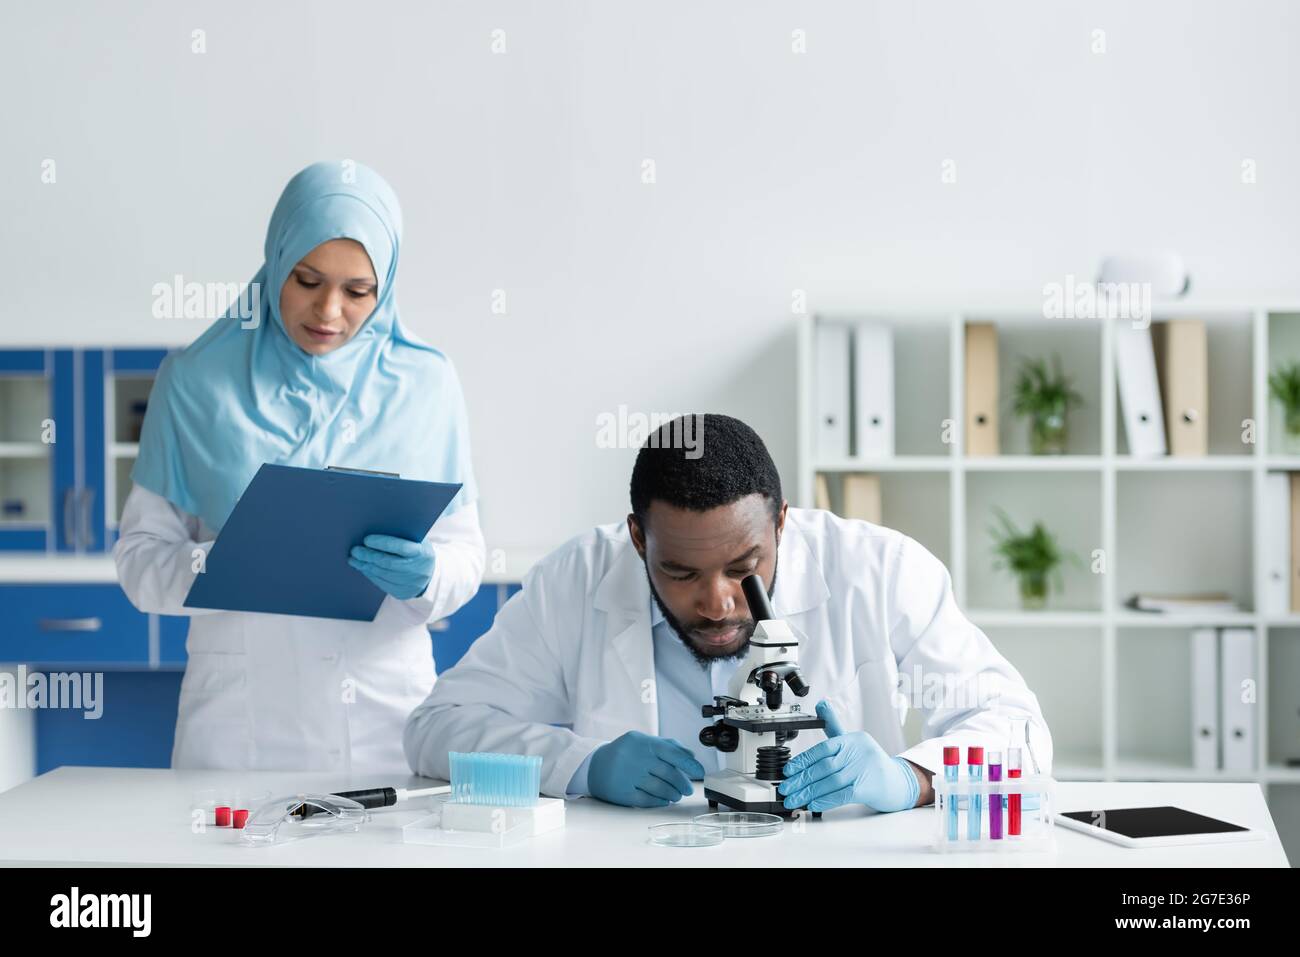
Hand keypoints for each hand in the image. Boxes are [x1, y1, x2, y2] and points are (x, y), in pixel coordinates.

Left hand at [348, 534, 435, 599]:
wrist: (429, 574)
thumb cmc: (418, 551)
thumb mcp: (418, 541)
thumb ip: (403, 534)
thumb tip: (379, 526)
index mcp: (422, 553)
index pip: (401, 547)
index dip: (383, 543)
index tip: (366, 539)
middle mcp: (416, 570)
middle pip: (388, 563)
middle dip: (369, 556)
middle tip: (355, 550)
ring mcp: (409, 583)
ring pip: (382, 574)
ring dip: (365, 566)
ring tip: (354, 559)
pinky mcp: (401, 592)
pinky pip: (381, 583)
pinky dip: (370, 574)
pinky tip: (362, 567)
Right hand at [587, 731, 706, 807]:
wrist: (595, 765)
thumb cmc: (625, 752)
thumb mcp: (644, 742)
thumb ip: (668, 745)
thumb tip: (691, 755)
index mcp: (643, 743)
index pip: (672, 753)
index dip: (689, 764)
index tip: (699, 772)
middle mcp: (635, 758)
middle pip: (668, 773)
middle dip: (682, 783)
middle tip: (687, 789)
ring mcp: (628, 776)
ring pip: (659, 788)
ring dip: (673, 793)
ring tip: (676, 795)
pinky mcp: (622, 793)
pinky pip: (647, 800)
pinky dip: (660, 801)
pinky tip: (664, 800)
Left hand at [779, 700, 919, 813]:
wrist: (900, 782)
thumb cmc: (872, 762)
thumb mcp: (854, 741)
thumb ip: (834, 725)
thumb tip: (821, 704)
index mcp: (852, 740)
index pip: (822, 749)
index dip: (802, 760)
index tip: (787, 770)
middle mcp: (858, 752)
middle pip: (823, 767)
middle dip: (801, 779)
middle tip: (785, 788)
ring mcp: (863, 770)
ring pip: (829, 782)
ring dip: (808, 792)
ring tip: (793, 799)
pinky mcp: (867, 788)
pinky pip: (842, 794)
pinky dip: (825, 800)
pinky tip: (812, 803)